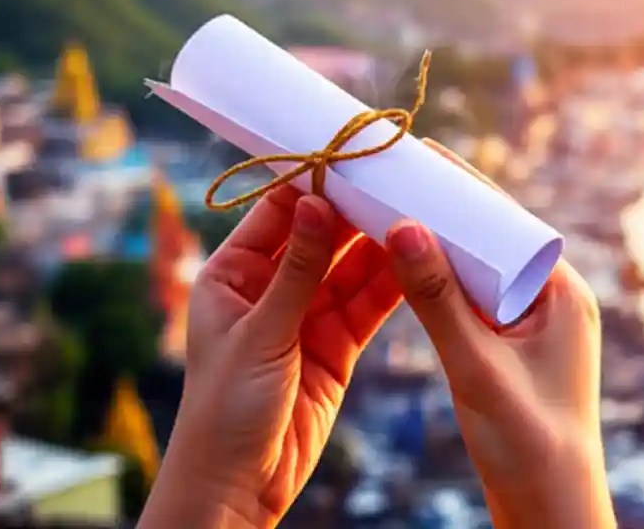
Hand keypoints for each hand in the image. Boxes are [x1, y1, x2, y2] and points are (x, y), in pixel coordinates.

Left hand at [140, 187, 401, 527]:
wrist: (240, 487)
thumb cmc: (225, 409)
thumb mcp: (262, 333)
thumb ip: (296, 270)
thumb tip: (315, 204)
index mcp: (231, 275)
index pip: (275, 213)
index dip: (312, 185)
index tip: (350, 157)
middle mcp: (268, 289)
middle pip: (319, 236)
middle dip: (355, 212)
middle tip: (398, 182)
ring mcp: (304, 317)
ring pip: (349, 269)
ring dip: (379, 247)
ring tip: (418, 216)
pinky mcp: (335, 347)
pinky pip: (367, 306)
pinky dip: (391, 286)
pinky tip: (417, 262)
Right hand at [385, 140, 614, 528]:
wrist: (551, 509)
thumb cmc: (528, 444)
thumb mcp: (476, 367)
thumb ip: (439, 300)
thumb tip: (406, 224)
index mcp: (560, 290)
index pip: (505, 217)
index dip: (457, 183)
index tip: (412, 154)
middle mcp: (552, 296)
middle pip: (490, 234)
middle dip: (440, 207)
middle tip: (387, 176)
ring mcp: (533, 320)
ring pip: (478, 264)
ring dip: (437, 242)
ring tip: (385, 211)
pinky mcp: (515, 344)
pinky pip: (474, 295)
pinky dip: (441, 279)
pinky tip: (405, 270)